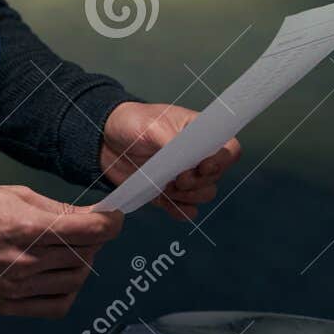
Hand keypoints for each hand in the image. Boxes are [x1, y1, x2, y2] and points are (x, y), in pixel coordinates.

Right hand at [0, 185, 122, 317]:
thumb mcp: (18, 196)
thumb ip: (58, 209)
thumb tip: (92, 216)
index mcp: (30, 228)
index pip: (90, 231)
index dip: (111, 223)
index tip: (113, 219)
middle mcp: (28, 261)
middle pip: (86, 255)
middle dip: (94, 240)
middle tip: (85, 231)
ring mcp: (19, 287)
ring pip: (76, 280)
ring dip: (82, 264)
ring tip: (70, 252)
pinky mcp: (11, 305)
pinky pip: (56, 307)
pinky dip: (68, 292)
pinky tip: (60, 277)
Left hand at [99, 102, 241, 220]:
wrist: (105, 140)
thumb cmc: (132, 122)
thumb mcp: (151, 125)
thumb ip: (171, 141)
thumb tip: (186, 160)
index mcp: (199, 132)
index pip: (229, 147)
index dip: (223, 160)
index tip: (203, 167)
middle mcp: (197, 155)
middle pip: (217, 176)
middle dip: (199, 182)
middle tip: (178, 179)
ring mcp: (184, 175)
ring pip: (204, 194)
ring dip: (189, 196)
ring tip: (168, 188)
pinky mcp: (169, 193)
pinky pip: (186, 209)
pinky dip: (180, 210)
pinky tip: (167, 204)